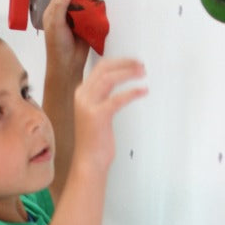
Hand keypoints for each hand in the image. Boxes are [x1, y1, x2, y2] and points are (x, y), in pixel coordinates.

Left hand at [42, 0, 92, 76]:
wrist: (68, 66)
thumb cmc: (58, 48)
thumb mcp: (56, 25)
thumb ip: (59, 7)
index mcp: (53, 12)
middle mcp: (63, 15)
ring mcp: (74, 21)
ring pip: (82, 5)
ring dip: (90, 2)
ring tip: (97, 0)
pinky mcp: (84, 28)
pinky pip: (90, 15)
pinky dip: (94, 11)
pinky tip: (98, 9)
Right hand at [72, 56, 147, 173]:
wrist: (89, 162)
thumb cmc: (95, 142)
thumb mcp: (97, 114)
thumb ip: (104, 97)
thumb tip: (119, 83)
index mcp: (82, 93)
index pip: (100, 68)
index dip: (119, 62)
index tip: (133, 62)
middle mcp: (82, 96)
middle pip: (104, 68)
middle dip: (125, 63)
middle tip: (141, 65)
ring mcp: (88, 105)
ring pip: (109, 78)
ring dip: (128, 73)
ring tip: (143, 73)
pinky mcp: (97, 116)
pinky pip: (118, 98)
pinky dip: (132, 92)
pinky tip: (143, 91)